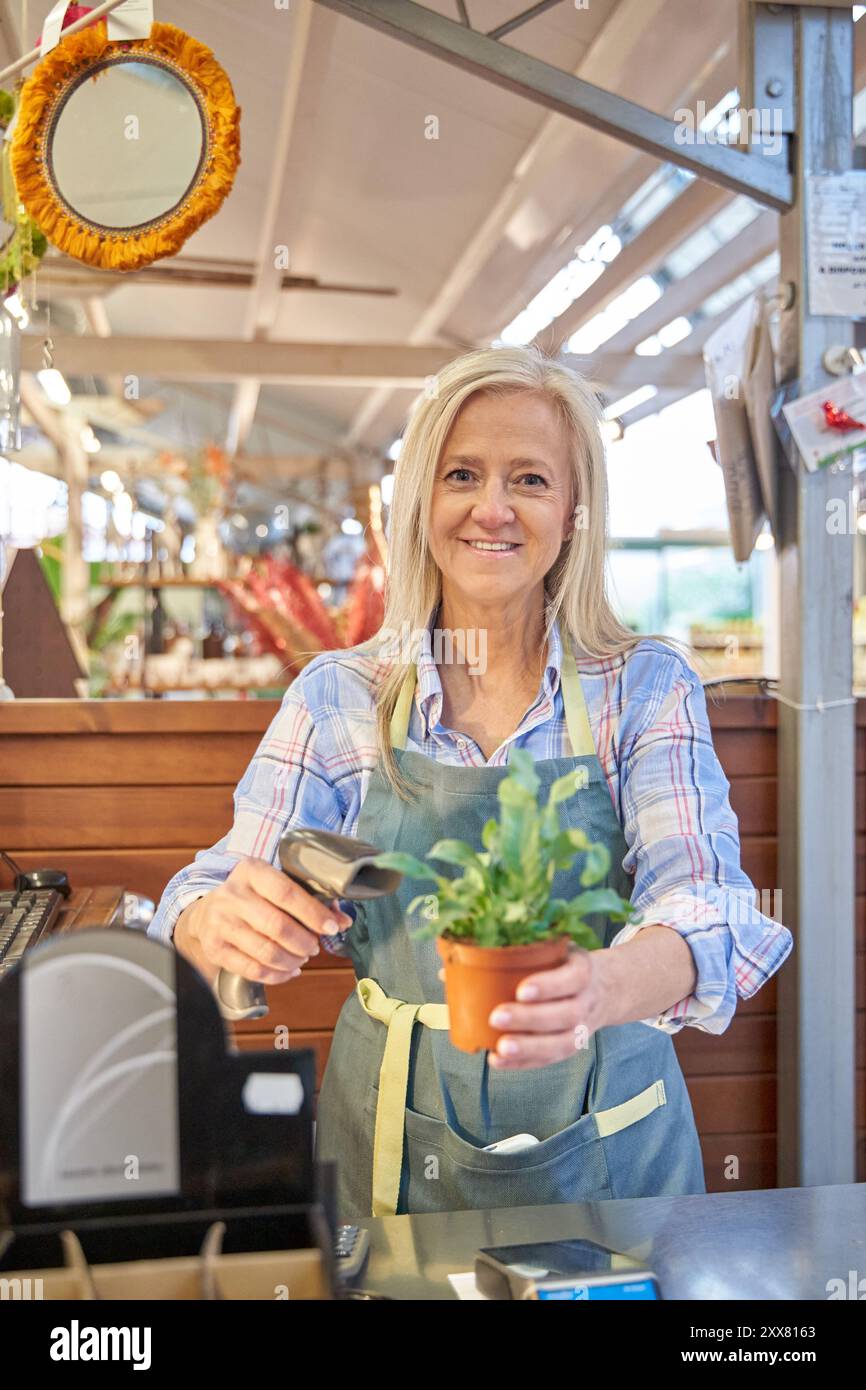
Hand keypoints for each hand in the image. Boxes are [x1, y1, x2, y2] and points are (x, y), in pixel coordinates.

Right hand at [177, 857, 350, 984]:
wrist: (206, 913)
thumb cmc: (253, 897)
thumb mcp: (275, 885)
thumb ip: (310, 899)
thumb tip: (343, 921)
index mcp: (251, 871)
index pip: (287, 893)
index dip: (313, 913)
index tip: (333, 927)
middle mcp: (232, 894)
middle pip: (277, 925)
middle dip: (304, 942)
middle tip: (314, 947)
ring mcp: (220, 923)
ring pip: (266, 951)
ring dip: (292, 960)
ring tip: (302, 958)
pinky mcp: (215, 948)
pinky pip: (253, 970)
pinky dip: (277, 975)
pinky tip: (288, 971)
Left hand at [484, 947, 612, 1069]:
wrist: (608, 987)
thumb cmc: (567, 964)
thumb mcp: (558, 947)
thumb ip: (525, 949)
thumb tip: (466, 957)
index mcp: (584, 969)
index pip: (573, 977)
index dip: (549, 986)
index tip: (521, 991)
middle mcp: (588, 1000)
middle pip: (567, 1015)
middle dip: (530, 1019)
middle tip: (496, 1018)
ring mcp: (584, 1026)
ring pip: (563, 1042)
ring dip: (530, 1047)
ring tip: (500, 1048)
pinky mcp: (573, 1045)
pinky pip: (552, 1059)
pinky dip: (524, 1062)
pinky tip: (498, 1060)